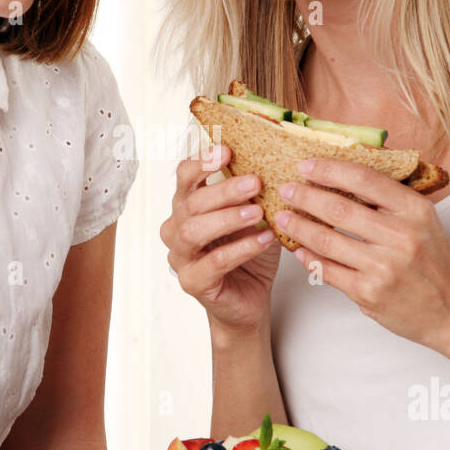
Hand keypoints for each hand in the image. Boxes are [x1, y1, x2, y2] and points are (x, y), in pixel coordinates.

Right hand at [160, 144, 281, 333]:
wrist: (250, 298)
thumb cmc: (249, 253)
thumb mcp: (253, 216)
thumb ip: (252, 193)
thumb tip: (272, 162)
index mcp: (187, 206)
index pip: (184, 176)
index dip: (202, 161)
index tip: (227, 151)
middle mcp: (177, 228)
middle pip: (191, 202)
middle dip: (224, 190)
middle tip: (255, 182)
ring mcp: (180, 257)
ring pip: (194, 231)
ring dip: (228, 218)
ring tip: (259, 213)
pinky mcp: (192, 282)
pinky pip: (214, 261)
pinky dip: (241, 248)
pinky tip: (264, 240)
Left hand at [273, 157, 449, 356]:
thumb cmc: (435, 262)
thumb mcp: (423, 221)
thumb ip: (389, 200)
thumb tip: (342, 174)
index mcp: (415, 210)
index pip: (364, 180)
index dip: (330, 169)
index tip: (306, 165)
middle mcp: (401, 237)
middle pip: (340, 209)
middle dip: (305, 197)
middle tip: (285, 190)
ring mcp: (384, 267)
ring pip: (328, 241)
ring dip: (299, 227)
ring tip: (282, 218)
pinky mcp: (370, 293)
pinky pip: (328, 271)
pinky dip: (309, 258)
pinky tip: (298, 249)